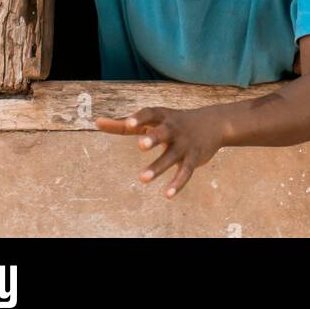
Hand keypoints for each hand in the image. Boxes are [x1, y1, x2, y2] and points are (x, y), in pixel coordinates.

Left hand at [95, 106, 226, 197]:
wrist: (213, 123)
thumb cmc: (173, 123)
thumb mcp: (152, 121)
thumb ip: (123, 124)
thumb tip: (96, 122)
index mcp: (163, 117)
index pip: (151, 113)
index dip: (141, 117)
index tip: (129, 122)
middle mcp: (174, 128)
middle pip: (164, 132)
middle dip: (154, 138)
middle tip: (141, 145)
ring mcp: (185, 144)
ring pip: (171, 156)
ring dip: (158, 167)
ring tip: (142, 178)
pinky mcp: (193, 158)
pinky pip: (185, 172)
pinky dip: (177, 183)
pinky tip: (167, 195)